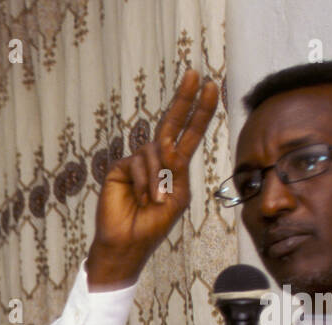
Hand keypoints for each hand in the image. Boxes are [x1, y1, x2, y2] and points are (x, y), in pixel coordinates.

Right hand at [86, 68, 218, 287]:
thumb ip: (176, 170)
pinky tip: (140, 199)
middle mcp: (157, 159)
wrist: (127, 244)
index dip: (201, 111)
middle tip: (193, 73)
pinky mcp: (120, 168)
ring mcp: (137, 162)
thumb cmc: (153, 226)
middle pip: (172, 123)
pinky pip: (139, 163)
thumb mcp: (176, 197)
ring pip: (156, 152)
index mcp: (175, 167)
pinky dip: (144, 182)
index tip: (211, 86)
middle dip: (184, 99)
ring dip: (158, 179)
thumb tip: (164, 146)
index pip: (190, 133)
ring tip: (153, 202)